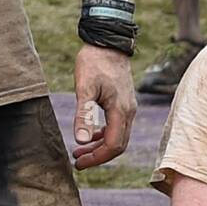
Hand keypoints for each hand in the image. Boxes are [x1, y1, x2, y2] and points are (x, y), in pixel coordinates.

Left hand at [73, 44, 136, 170]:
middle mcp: (128, 113)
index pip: (113, 145)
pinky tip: (90, 136)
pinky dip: (104, 136)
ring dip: (100, 147)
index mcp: (120, 111)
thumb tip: (81, 141)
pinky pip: (117, 127)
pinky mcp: (124, 103)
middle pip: (118, 146)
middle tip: (77, 162)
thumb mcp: (84, 88)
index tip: (79, 162)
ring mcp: (128, 109)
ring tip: (80, 152)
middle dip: (98, 157)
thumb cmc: (94, 62)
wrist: (108, 43)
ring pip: (118, 138)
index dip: (96, 158)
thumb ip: (84, 115)